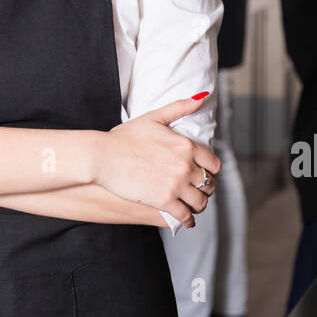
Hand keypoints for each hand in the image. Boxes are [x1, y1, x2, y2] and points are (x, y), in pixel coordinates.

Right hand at [95, 94, 220, 228]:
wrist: (103, 156)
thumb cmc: (125, 136)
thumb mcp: (154, 117)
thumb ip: (180, 107)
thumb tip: (202, 97)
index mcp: (186, 145)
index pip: (214, 164)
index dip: (211, 171)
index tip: (205, 174)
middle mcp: (185, 166)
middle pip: (209, 184)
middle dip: (206, 188)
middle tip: (199, 191)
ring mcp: (176, 185)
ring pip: (200, 201)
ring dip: (198, 205)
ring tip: (193, 205)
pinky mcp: (164, 201)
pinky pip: (185, 215)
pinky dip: (188, 219)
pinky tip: (186, 219)